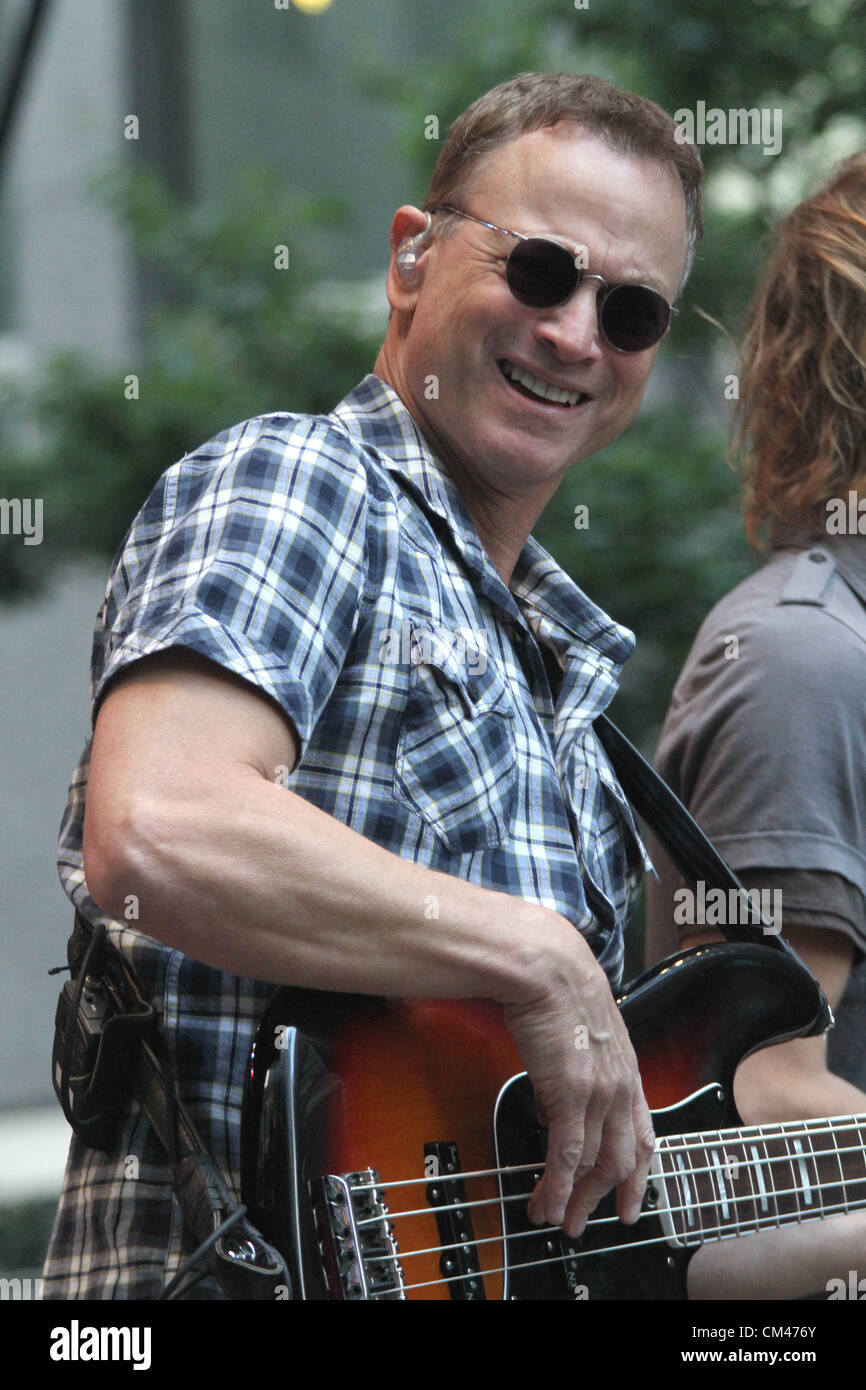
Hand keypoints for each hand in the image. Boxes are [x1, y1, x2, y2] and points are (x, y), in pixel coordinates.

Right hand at [501, 928, 654, 1237]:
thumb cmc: (556, 983)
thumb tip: (554, 1089)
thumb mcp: (580, 1027)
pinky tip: (544, 1200)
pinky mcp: (571, 1095)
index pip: (643, 1134)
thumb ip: (577, 1062)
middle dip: (603, 1198)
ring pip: (595, 1165)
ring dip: (574, 1199)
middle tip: (582, 1222)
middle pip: (622, 1159)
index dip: (637, 1174)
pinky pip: (566, 1155)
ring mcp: (599, 1093)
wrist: (544, 965)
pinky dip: (556, 1185)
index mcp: (625, 1069)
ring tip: (557, 1219)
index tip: (629, 1201)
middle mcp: (620, 1086)